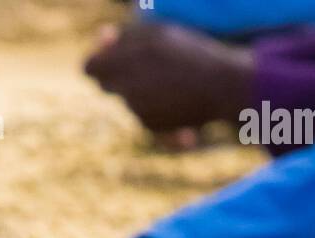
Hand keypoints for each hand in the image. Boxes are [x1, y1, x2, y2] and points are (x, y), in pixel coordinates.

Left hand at [84, 22, 251, 133]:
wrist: (224, 86)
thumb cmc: (193, 52)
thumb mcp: (159, 34)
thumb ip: (127, 37)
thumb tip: (102, 38)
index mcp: (128, 59)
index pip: (90, 68)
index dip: (99, 62)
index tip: (110, 57)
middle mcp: (128, 87)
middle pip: (106, 85)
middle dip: (118, 77)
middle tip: (144, 67)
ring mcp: (138, 109)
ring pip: (127, 100)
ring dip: (142, 91)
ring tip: (172, 80)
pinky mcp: (151, 126)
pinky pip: (143, 116)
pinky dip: (156, 109)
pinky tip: (178, 99)